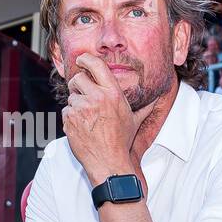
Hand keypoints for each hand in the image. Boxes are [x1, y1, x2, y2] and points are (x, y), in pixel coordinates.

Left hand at [62, 53, 139, 185]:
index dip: (86, 59)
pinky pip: (65, 111)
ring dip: (76, 105)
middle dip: (77, 85)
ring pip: (71, 97)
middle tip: (82, 94)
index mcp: (113, 93)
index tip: (81, 59)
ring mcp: (82, 108)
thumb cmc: (121, 141)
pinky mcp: (70, 119)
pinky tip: (81, 127)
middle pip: (78, 79)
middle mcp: (97, 97)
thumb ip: (144, 107)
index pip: (96, 65)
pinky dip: (70, 118)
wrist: (108, 162)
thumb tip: (155, 101)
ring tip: (88, 119)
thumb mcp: (134, 121)